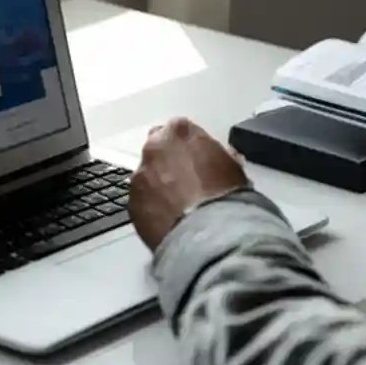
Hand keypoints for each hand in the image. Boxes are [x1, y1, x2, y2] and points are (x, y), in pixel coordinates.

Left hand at [129, 118, 248, 249]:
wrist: (209, 234)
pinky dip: (151, 207)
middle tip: (185, 180)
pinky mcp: (132, 203)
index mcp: (180, 132)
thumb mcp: (233, 168)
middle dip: (168, 161)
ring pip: (147, 176)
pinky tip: (170, 219)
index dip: (190, 147)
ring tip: (179, 205)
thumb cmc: (225, 199)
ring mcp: (140, 176)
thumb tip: (219, 160)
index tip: (197, 159)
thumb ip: (218, 156)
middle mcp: (154, 149)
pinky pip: (141, 200)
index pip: (180, 130)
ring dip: (159, 185)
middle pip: (158, 149)